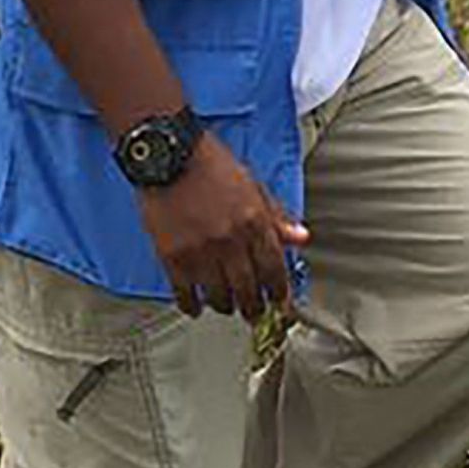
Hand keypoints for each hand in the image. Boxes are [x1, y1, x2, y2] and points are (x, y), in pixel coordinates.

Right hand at [140, 133, 309, 322]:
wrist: (168, 154)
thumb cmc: (209, 165)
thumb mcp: (253, 185)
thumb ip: (277, 216)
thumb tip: (300, 237)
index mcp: (254, 222)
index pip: (275, 270)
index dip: (280, 293)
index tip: (281, 303)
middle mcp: (230, 241)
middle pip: (249, 290)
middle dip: (255, 307)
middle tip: (256, 313)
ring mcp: (200, 251)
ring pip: (219, 296)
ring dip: (226, 306)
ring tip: (228, 306)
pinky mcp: (172, 256)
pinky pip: (185, 293)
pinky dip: (192, 305)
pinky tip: (196, 307)